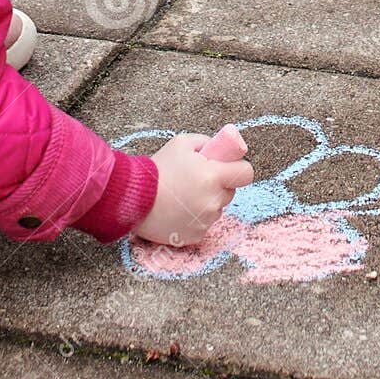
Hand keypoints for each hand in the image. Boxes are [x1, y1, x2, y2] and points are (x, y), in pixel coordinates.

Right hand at [134, 133, 254, 246]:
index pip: (246, 173)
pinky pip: (204, 224)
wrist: (133, 198)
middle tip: (197, 179)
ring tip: (183, 195)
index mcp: (213, 176)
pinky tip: (178, 210)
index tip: (229, 167)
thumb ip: (206, 142)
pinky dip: (195, 218)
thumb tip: (220, 148)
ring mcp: (205, 221)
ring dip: (207, 202)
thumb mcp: (182, 143)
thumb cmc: (158, 169)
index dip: (238, 169)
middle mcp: (213, 201)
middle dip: (219, 185)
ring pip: (217, 208)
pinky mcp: (195, 236)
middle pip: (230, 192)